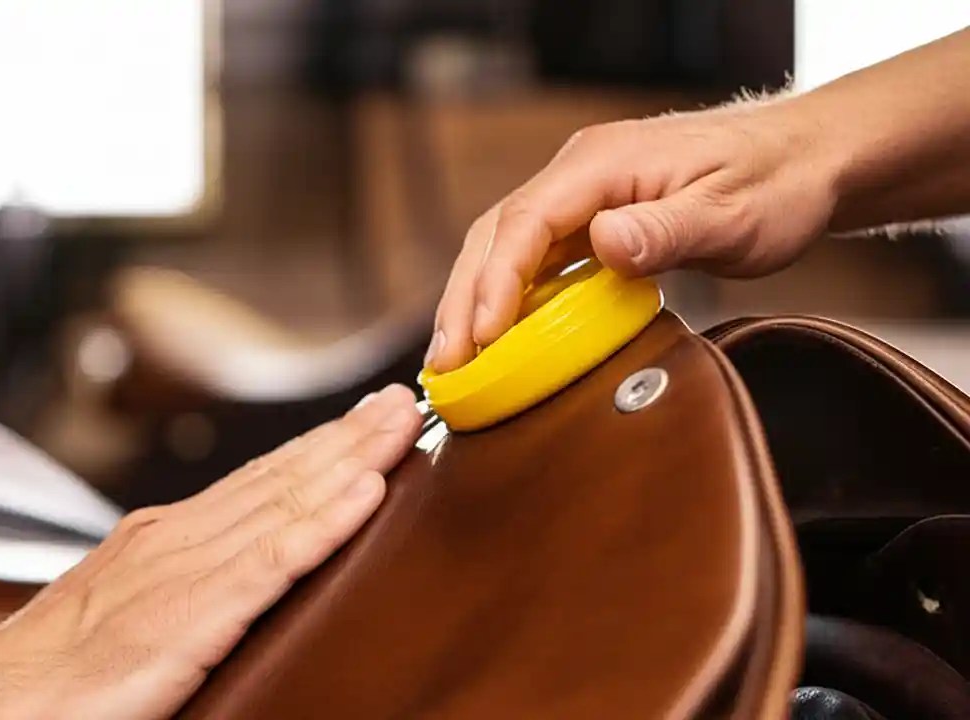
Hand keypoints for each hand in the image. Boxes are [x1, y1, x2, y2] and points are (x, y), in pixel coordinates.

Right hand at [0, 384, 422, 719]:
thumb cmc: (51, 674)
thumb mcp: (121, 610)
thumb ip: (175, 586)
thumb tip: (221, 578)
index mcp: (163, 538)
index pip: (257, 483)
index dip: (318, 450)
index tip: (367, 422)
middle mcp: (179, 538)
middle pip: (282, 478)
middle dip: (347, 436)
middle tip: (403, 400)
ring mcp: (188, 571)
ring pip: (289, 501)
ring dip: (354, 456)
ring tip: (404, 421)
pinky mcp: (196, 617)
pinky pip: (277, 559)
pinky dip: (327, 519)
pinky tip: (370, 490)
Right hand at [426, 96, 839, 372]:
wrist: (802, 160)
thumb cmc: (773, 183)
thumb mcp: (730, 212)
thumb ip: (665, 229)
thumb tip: (602, 242)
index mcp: (601, 163)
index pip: (524, 221)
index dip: (496, 281)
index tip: (483, 336)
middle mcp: (579, 174)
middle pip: (496, 235)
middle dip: (464, 300)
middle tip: (446, 365)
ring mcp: (581, 196)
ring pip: (505, 248)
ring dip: (475, 302)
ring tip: (455, 362)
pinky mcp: (590, 220)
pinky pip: (533, 259)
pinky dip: (507, 299)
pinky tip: (498, 337)